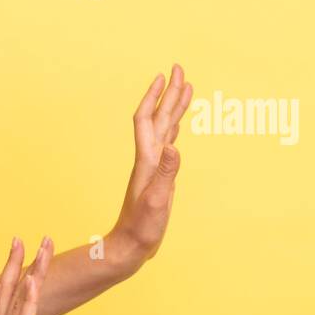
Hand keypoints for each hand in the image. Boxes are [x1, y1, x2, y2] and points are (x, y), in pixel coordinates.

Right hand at [0, 235, 53, 314]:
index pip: (8, 294)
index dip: (13, 268)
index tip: (20, 246)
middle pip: (12, 287)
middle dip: (21, 260)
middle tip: (30, 236)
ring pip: (21, 297)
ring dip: (32, 269)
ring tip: (42, 247)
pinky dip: (27, 298)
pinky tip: (31, 280)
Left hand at [109, 65, 192, 269]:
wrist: (130, 245)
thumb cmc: (142, 227)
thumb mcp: (157, 200)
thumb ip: (166, 173)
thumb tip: (174, 145)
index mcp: (147, 160)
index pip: (148, 120)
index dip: (155, 97)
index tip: (165, 75)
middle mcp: (149, 159)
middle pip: (158, 118)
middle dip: (169, 93)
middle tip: (179, 69)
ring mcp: (153, 167)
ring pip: (165, 129)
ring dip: (174, 108)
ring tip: (184, 89)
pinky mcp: (158, 177)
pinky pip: (168, 145)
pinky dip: (174, 130)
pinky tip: (178, 126)